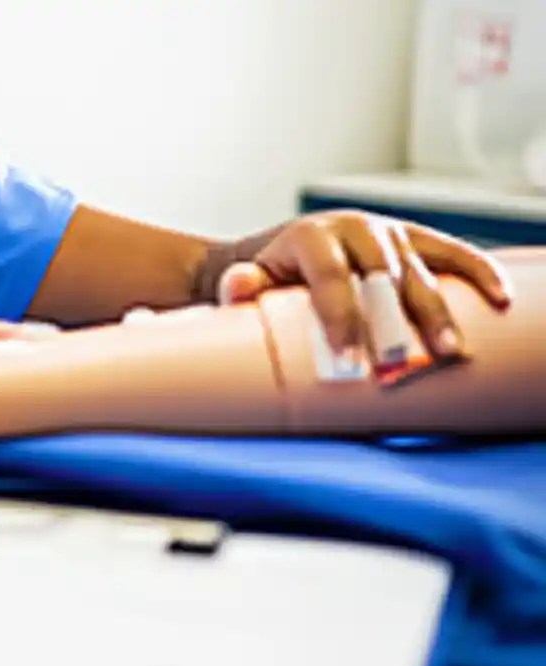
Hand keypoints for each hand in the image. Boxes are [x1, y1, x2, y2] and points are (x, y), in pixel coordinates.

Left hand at [219, 211, 512, 358]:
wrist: (274, 257)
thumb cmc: (262, 281)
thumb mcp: (244, 283)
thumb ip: (239, 285)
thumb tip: (240, 284)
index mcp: (311, 236)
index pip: (330, 275)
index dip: (339, 315)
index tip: (348, 357)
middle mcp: (352, 228)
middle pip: (380, 274)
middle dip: (393, 320)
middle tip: (401, 363)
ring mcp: (387, 232)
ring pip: (417, 270)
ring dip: (437, 311)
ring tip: (450, 351)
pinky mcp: (412, 240)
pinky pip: (451, 253)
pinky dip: (477, 272)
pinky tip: (499, 298)